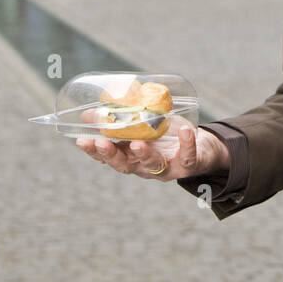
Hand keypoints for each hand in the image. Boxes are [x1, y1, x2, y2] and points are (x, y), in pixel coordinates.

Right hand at [75, 110, 227, 181]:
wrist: (200, 146)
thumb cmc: (165, 136)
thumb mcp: (141, 127)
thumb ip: (120, 120)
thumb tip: (88, 114)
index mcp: (131, 156)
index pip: (109, 157)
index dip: (95, 151)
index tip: (82, 140)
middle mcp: (144, 166)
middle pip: (125, 165)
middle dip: (112, 155)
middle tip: (102, 143)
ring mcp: (166, 168)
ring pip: (152, 165)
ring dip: (144, 154)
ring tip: (138, 143)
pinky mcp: (186, 165)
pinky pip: (187, 157)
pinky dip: (187, 145)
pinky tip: (186, 132)